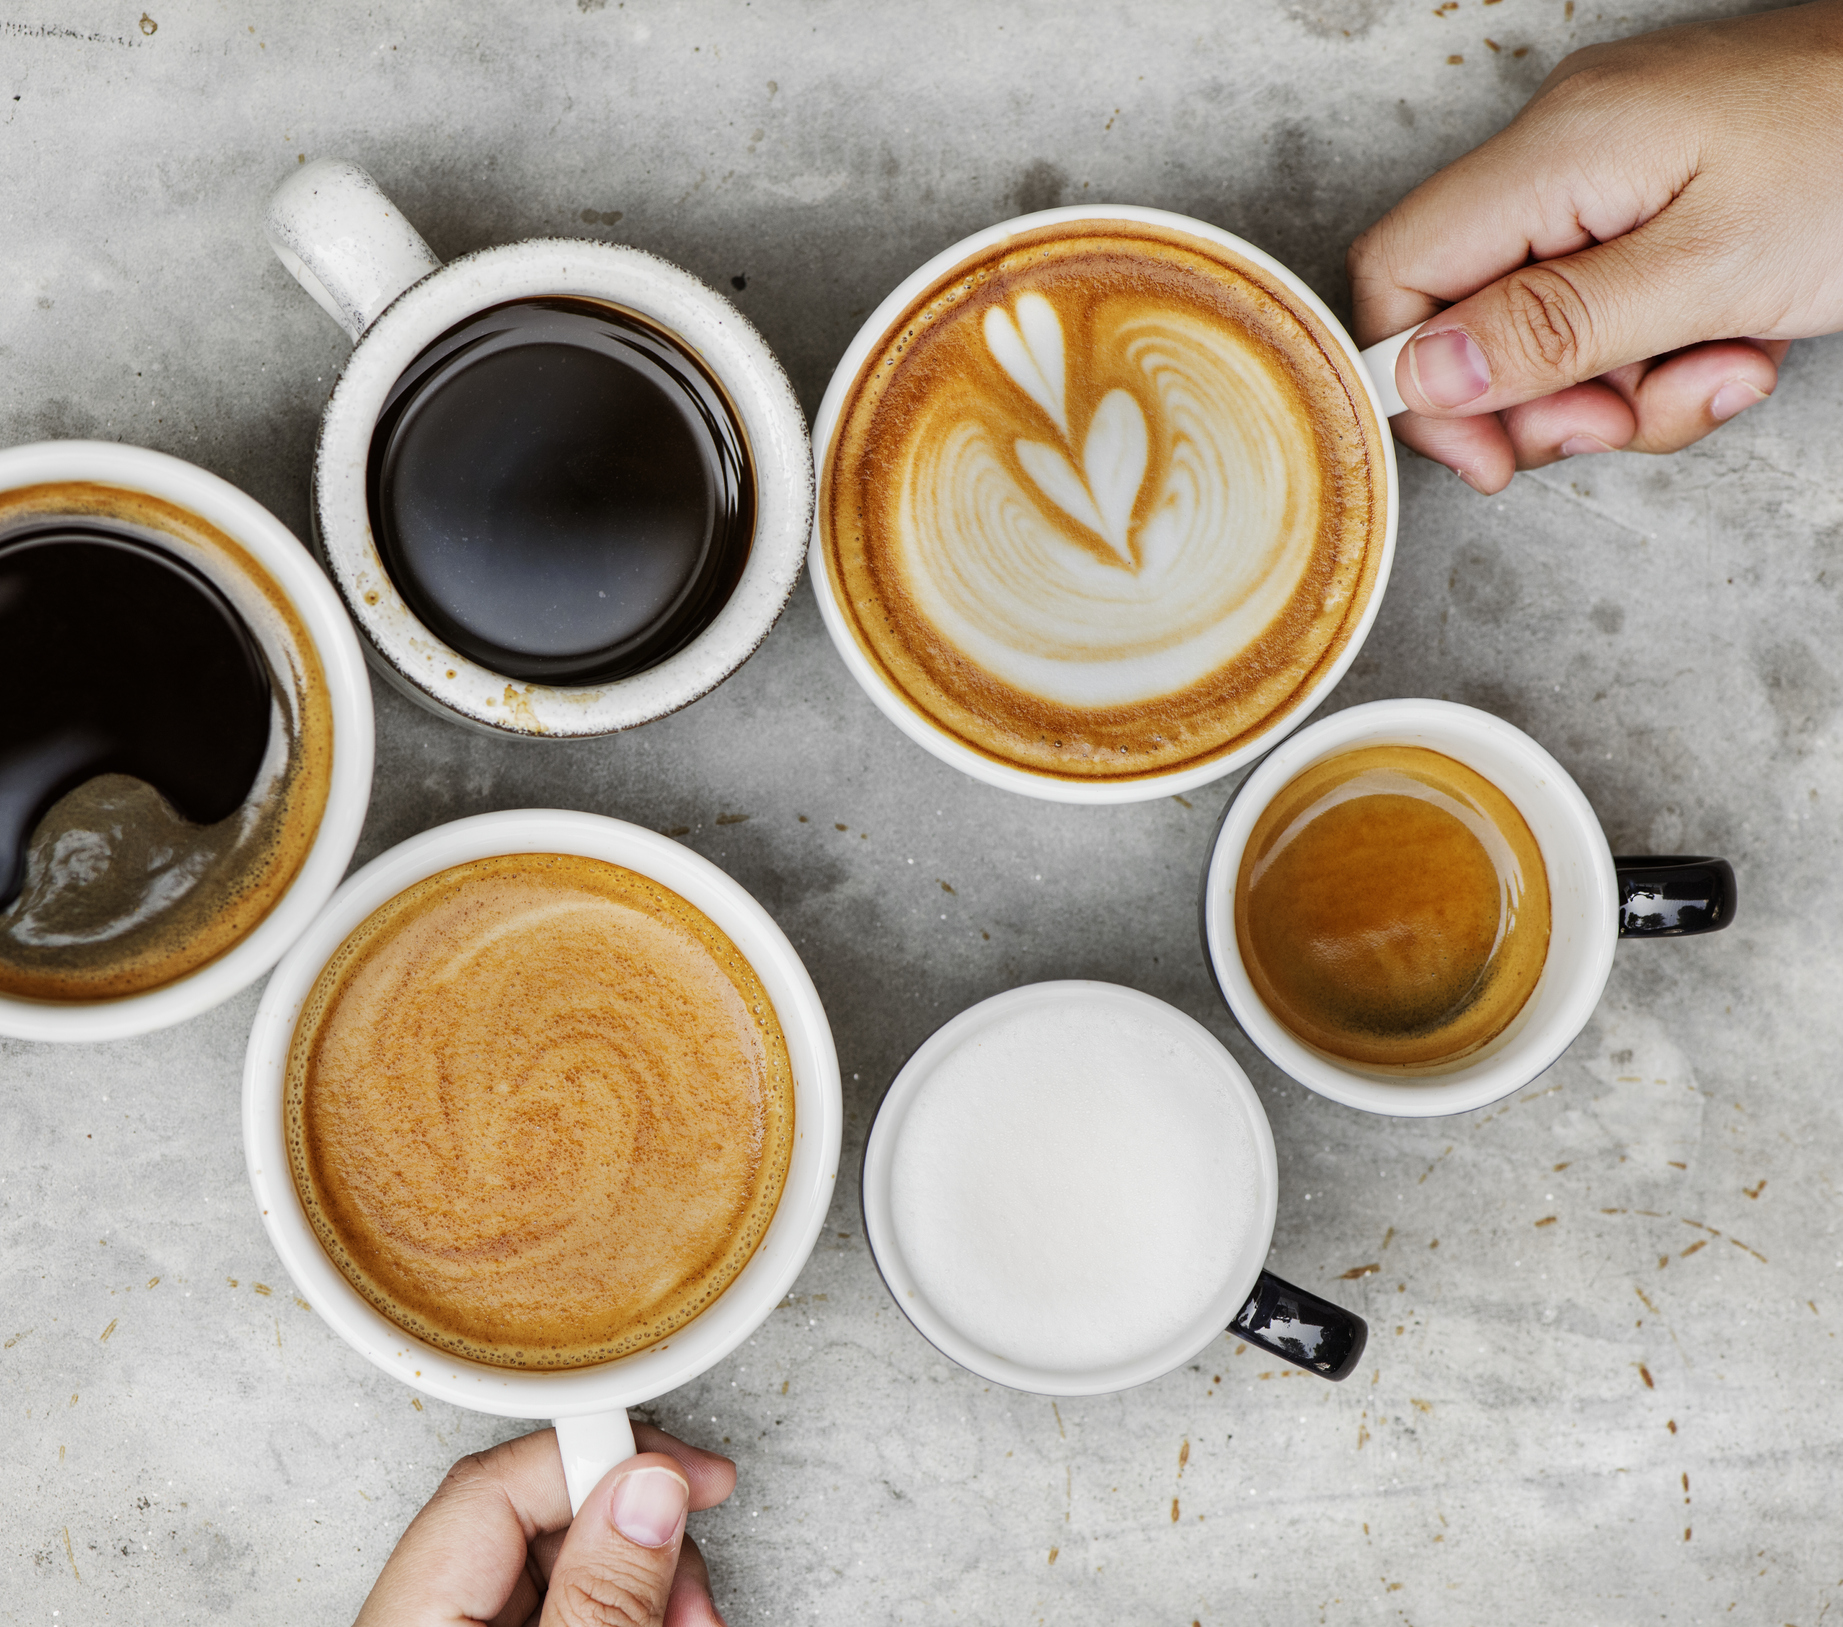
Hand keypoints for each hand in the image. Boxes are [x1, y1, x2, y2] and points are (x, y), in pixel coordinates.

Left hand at [353, 1424, 734, 1626]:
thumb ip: (602, 1594)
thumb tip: (647, 1489)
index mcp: (408, 1621)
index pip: (497, 1484)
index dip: (602, 1458)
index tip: (690, 1473)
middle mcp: (421, 1625)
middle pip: (539, 1525)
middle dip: (640, 1540)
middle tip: (696, 1592)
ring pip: (563, 1571)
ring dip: (646, 1584)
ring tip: (692, 1626)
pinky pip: (561, 1611)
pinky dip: (621, 1614)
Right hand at [1348, 0, 1842, 492]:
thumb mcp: (1709, 273)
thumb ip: (1553, 329)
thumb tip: (1421, 375)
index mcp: (1560, 151)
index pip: (1400, 271)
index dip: (1420, 379)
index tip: (1492, 453)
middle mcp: (1570, 152)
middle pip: (1472, 313)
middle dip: (1545, 400)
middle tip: (1623, 421)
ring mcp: (1618, 174)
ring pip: (1551, 329)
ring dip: (1622, 390)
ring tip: (1719, 373)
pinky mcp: (1666, 200)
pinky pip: (1617, 306)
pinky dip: (1666, 354)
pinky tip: (1741, 346)